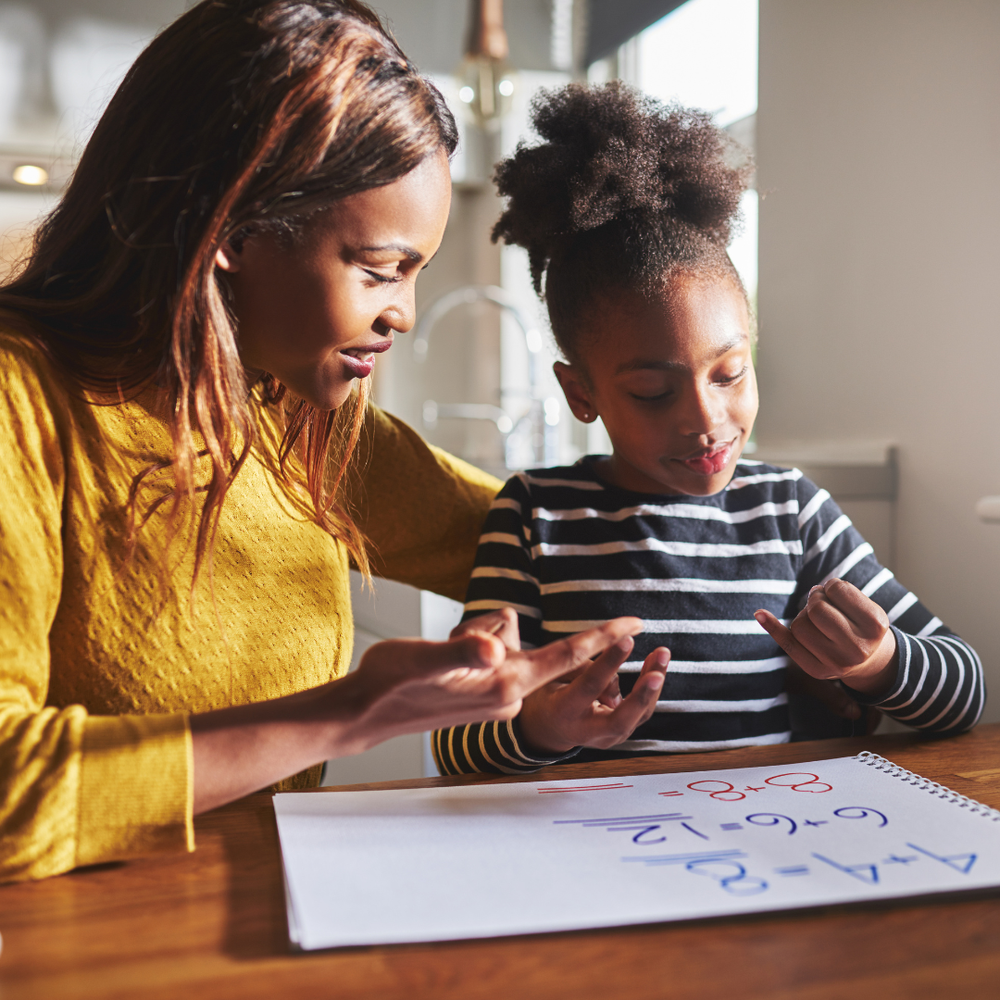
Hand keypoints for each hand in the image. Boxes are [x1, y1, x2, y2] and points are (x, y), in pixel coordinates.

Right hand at [191, 616, 644, 813]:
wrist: (366, 712)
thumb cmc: (393, 684)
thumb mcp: (426, 658)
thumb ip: (463, 652)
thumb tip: (494, 646)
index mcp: (505, 684)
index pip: (566, 656)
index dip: (602, 638)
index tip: (637, 624)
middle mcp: (508, 693)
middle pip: (521, 638)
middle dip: (491, 630)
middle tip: (450, 646)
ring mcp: (495, 695)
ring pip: (502, 640)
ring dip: (472, 637)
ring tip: (438, 657)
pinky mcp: (480, 693)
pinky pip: (489, 651)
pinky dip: (467, 646)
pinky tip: (437, 665)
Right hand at [517, 638, 669, 754]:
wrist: (549, 728)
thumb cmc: (550, 694)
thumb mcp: (553, 677)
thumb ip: (581, 668)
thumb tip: (615, 663)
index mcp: (565, 712)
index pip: (591, 686)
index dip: (610, 662)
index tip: (626, 639)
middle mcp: (588, 731)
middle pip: (621, 720)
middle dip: (641, 695)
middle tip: (657, 674)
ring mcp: (607, 738)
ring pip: (639, 715)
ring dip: (654, 685)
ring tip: (662, 654)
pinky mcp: (621, 734)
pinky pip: (641, 712)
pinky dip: (651, 688)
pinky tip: (656, 664)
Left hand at [754, 578, 896, 697]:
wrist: (870, 661)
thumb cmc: (862, 625)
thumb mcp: (865, 606)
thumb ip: (842, 594)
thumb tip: (810, 593)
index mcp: (875, 625)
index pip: (836, 589)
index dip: (830, 586)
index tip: (835, 593)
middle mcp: (858, 648)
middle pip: (816, 608)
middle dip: (814, 599)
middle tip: (821, 603)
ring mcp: (837, 663)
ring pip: (799, 624)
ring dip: (804, 615)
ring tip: (819, 621)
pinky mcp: (817, 671)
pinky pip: (788, 644)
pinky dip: (772, 627)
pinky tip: (760, 614)